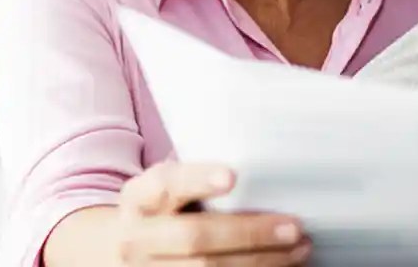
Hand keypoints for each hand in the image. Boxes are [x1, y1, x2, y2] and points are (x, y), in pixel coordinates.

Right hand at [116, 161, 310, 265]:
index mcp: (139, 198)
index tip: (232, 177)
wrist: (117, 252)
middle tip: (293, 226)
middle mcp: (137, 238)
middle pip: (194, 237)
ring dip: (261, 261)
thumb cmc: (162, 211)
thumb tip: (266, 161)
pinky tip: (282, 266)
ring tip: (299, 249)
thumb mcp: (165, 188)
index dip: (198, 180)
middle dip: (249, 233)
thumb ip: (198, 178)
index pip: (165, 185)